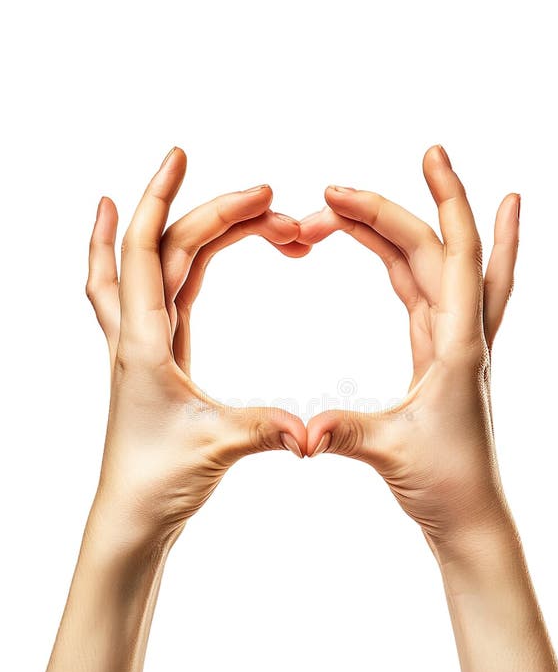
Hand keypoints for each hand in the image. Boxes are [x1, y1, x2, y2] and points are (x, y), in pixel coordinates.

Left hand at [86, 147, 307, 558]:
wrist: (133, 515)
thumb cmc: (158, 481)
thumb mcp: (216, 449)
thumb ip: (263, 430)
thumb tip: (309, 431)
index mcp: (141, 343)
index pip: (142, 250)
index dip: (162, 198)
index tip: (181, 156)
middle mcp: (135, 333)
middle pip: (162, 249)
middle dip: (210, 213)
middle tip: (267, 196)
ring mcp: (144, 342)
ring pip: (158, 265)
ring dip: (195, 231)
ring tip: (242, 204)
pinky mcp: (159, 356)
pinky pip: (158, 290)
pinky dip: (168, 258)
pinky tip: (178, 245)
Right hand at [297, 146, 519, 560]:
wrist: (469, 514)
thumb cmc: (444, 483)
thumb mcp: (390, 454)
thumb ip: (346, 435)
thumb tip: (301, 436)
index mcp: (460, 346)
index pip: (457, 255)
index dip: (447, 200)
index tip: (431, 154)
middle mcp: (463, 333)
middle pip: (432, 250)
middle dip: (385, 213)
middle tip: (331, 192)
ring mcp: (452, 341)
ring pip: (430, 266)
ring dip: (392, 231)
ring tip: (345, 204)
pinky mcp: (437, 354)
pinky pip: (426, 290)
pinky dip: (409, 259)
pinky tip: (397, 244)